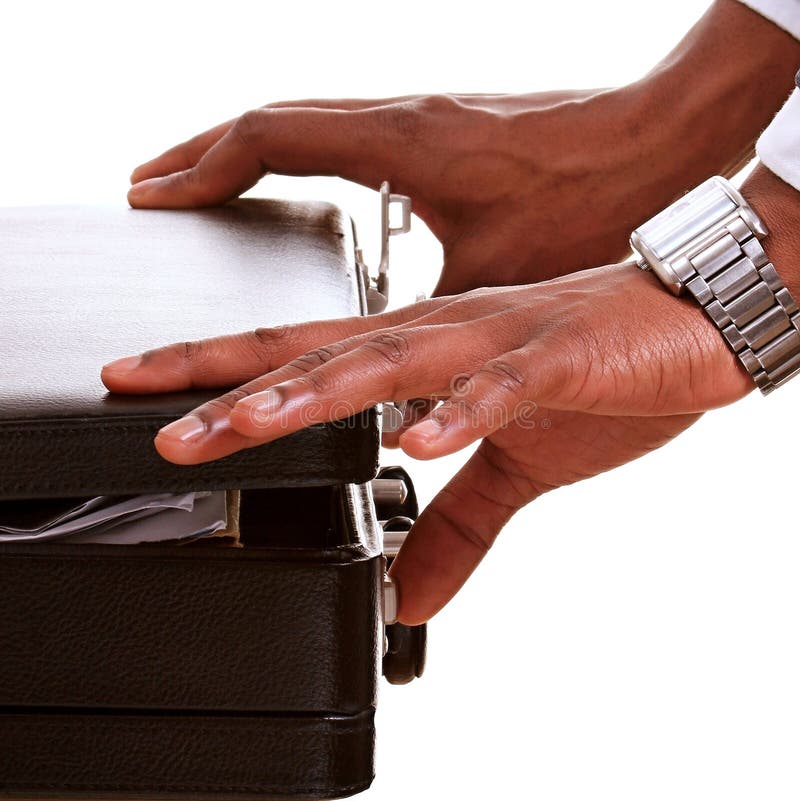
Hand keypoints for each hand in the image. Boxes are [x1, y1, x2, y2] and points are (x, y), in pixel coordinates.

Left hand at [102, 262, 751, 622]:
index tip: (153, 393)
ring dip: (312, 396)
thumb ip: (455, 526)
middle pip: (319, 359)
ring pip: (387, 365)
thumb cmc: (597, 373)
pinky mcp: (556, 362)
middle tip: (155, 421)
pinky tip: (418, 446)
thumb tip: (409, 599)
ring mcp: (495, 346)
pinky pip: (499, 392)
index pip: (306, 360)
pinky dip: (458, 416)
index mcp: (426, 354)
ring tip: (243, 423)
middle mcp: (442, 338)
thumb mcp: (516, 464)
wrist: (690, 320)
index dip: (225, 377)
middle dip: (231, 391)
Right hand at [127, 1, 799, 296]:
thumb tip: (395, 402)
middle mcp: (399, 125)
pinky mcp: (444, 134)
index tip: (153, 201)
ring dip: (244, 157)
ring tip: (196, 190)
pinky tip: (285, 185)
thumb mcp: (502, 277)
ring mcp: (418, 123)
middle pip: (270, 126)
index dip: (202, 174)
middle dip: (200, 162)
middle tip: (151, 192)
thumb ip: (437, 339)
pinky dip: (297, 159)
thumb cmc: (593, 196)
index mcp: (402, 147)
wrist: (663, 140)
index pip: (270, 141)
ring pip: (305, 126)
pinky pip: (346, 136)